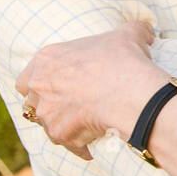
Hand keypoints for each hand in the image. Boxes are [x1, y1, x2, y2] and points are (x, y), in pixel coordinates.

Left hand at [16, 20, 165, 159]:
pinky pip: (67, 143)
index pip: (31, 73)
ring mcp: (46, 111)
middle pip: (32, 99)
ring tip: (84, 125)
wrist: (130, 94)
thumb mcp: (129, 35)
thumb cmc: (125, 61)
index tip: (62, 84)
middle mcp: (40, 85)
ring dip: (62, 124)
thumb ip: (132, 29)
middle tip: (70, 105)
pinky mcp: (59, 134)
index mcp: (48, 58)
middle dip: (47, 103)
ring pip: (47, 122)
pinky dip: (79, 145)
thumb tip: (146, 31)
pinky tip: (92, 146)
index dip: (45, 80)